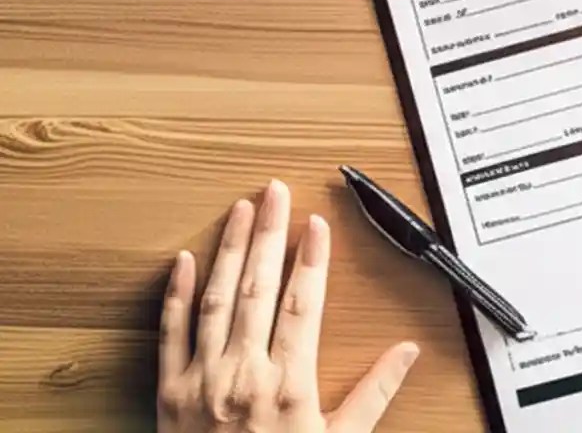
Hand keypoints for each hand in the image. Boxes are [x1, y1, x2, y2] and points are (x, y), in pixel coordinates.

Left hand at [158, 180, 419, 431]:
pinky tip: (183, 260)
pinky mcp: (168, 394)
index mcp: (289, 385)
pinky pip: (169, 334)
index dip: (311, 260)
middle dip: (269, 235)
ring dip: (228, 249)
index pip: (303, 305)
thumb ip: (374, 394)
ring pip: (215, 299)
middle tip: (275, 192)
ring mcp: (201, 381)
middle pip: (258, 288)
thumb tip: (407, 352)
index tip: (316, 225)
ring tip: (240, 211)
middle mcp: (243, 375)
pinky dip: (175, 295)